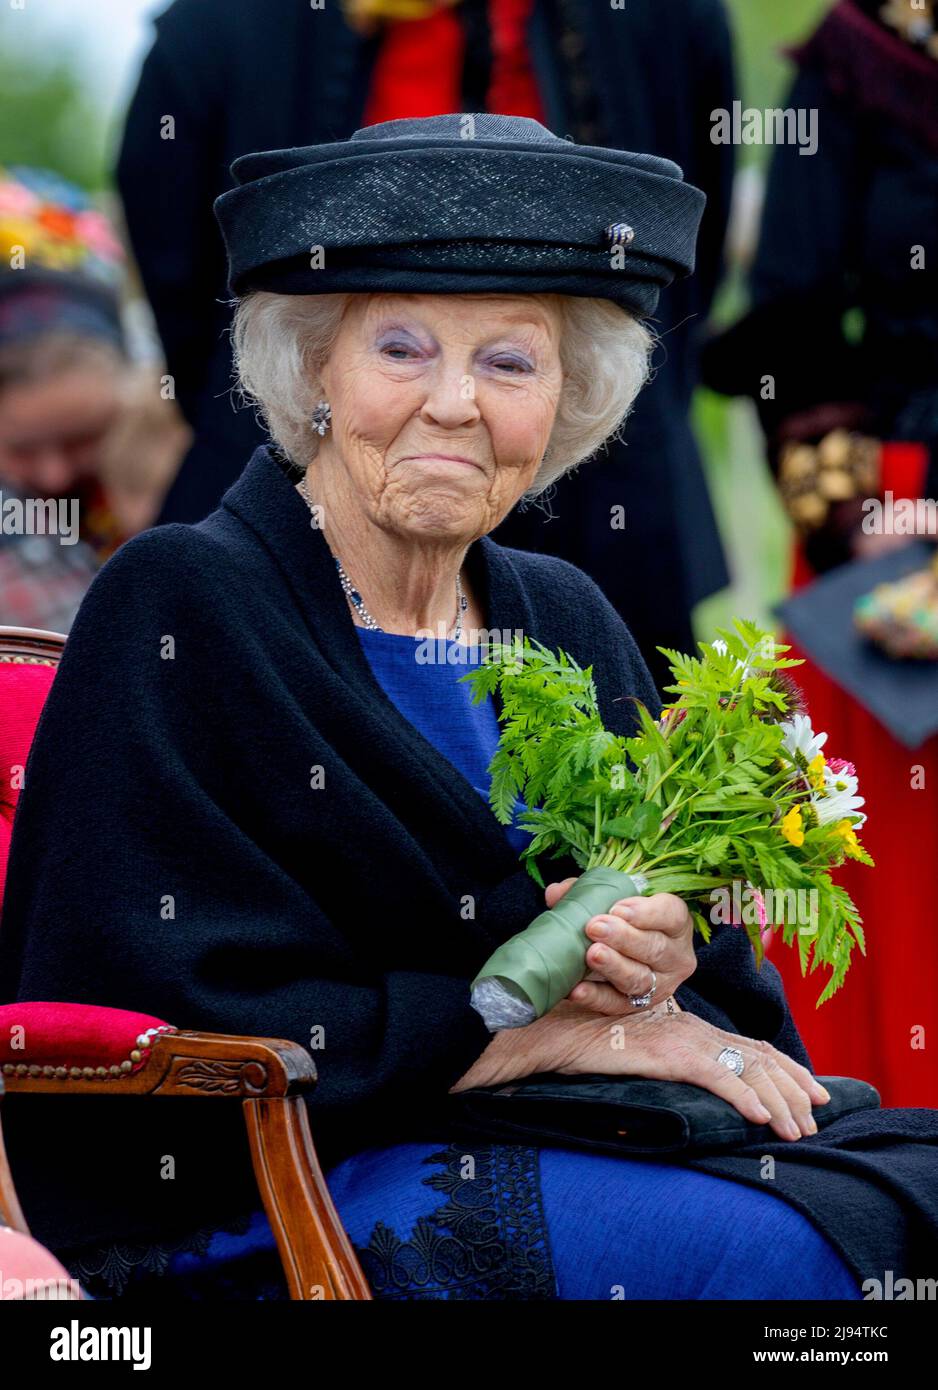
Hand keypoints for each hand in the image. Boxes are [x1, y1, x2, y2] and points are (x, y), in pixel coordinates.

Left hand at [544, 878, 696, 1015]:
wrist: (631, 953)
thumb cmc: (625, 919)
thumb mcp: (615, 899)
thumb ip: (589, 892)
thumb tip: (556, 893)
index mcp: (675, 923)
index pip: (671, 915)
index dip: (646, 913)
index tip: (618, 908)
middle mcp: (675, 956)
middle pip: (654, 948)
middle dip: (623, 938)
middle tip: (594, 927)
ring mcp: (660, 984)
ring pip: (640, 978)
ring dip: (613, 967)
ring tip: (591, 954)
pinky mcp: (638, 1006)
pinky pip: (618, 1004)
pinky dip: (596, 997)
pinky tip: (577, 989)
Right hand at [549, 1002, 830, 1142]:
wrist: (560, 1028)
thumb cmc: (591, 1040)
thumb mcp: (641, 1051)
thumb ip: (670, 1061)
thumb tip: (692, 1087)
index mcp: (692, 1027)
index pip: (754, 1047)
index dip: (789, 1069)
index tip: (816, 1092)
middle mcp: (696, 1029)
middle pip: (761, 1057)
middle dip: (796, 1089)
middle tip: (818, 1118)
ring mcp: (685, 1039)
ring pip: (749, 1069)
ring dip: (780, 1102)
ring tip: (799, 1131)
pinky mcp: (671, 1054)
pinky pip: (719, 1077)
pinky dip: (745, 1098)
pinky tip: (761, 1119)